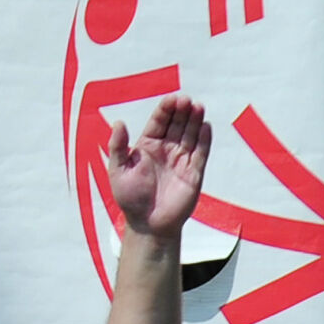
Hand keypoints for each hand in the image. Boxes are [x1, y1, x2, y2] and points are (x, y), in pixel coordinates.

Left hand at [108, 94, 210, 237]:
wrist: (148, 224)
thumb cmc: (130, 198)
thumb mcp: (118, 171)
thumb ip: (118, 147)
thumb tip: (118, 122)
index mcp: (148, 146)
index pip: (159, 122)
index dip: (166, 110)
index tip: (172, 99)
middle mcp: (166, 150)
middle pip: (177, 124)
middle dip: (182, 111)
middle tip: (186, 100)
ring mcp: (181, 160)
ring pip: (191, 134)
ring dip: (195, 120)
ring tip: (198, 107)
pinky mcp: (194, 172)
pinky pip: (201, 152)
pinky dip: (204, 139)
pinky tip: (206, 126)